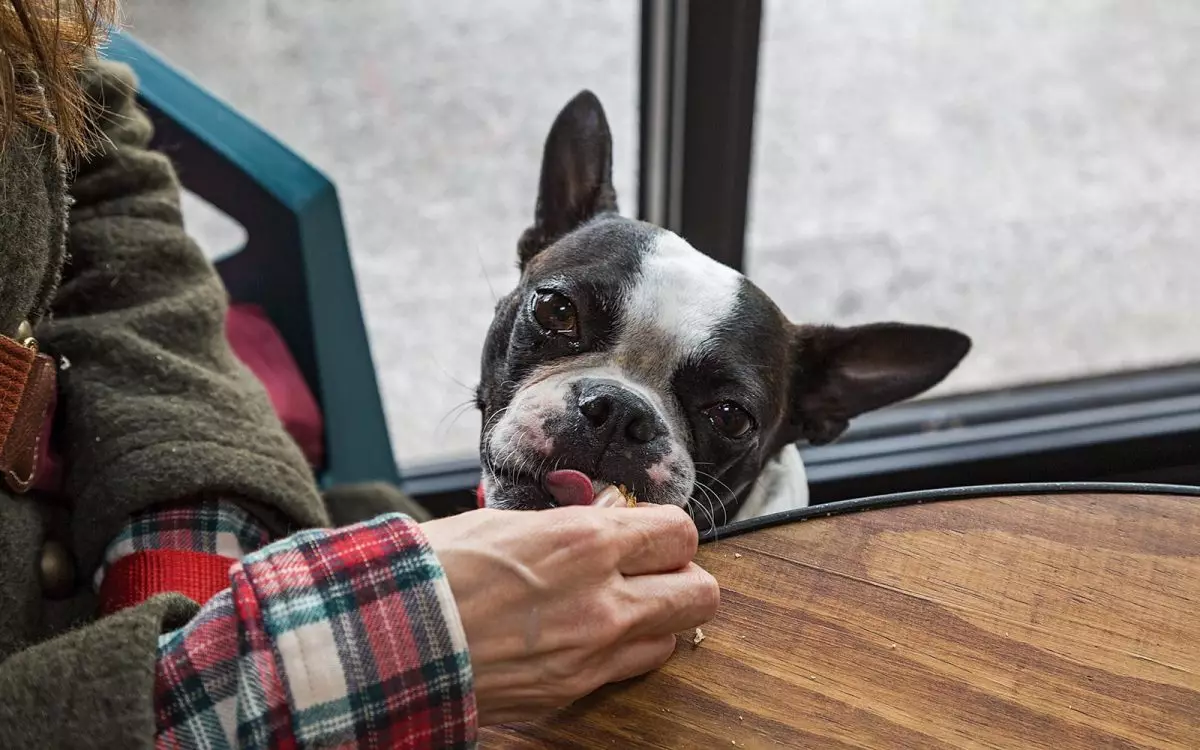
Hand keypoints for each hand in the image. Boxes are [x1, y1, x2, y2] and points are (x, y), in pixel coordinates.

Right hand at [420, 504, 717, 724]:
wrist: (390, 637)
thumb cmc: (437, 570)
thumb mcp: (508, 520)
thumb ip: (572, 521)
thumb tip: (608, 515)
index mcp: (586, 542)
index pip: (679, 532)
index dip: (671, 533)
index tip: (653, 534)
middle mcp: (603, 599)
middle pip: (701, 592)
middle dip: (685, 578)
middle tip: (654, 572)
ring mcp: (592, 653)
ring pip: (672, 638)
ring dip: (655, 620)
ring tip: (617, 607)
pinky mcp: (573, 691)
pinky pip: (627, 672)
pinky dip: (620, 653)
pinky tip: (584, 637)